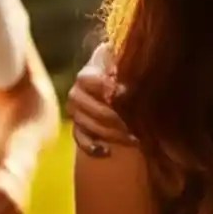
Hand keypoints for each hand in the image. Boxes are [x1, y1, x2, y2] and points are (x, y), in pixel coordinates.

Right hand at [66, 42, 135, 157]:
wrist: (116, 82)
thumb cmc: (123, 70)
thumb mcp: (124, 62)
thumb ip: (123, 66)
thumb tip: (127, 76)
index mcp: (86, 74)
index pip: (87, 80)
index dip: (104, 86)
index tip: (124, 92)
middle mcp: (77, 93)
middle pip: (90, 108)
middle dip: (114, 118)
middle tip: (137, 123)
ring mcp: (76, 112)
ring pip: (88, 125)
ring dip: (111, 134)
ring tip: (135, 138)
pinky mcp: (78, 129)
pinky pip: (81, 140)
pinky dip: (92, 147)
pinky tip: (107, 151)